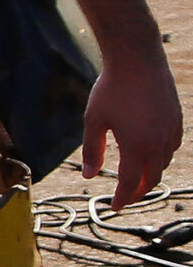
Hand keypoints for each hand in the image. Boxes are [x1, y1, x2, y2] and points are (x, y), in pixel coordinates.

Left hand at [81, 51, 180, 206]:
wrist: (138, 60)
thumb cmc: (111, 89)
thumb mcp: (94, 120)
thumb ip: (92, 151)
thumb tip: (90, 177)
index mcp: (136, 145)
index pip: (130, 182)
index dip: (122, 197)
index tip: (115, 206)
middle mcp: (158, 141)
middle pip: (151, 177)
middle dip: (138, 191)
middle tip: (125, 198)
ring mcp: (171, 130)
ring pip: (164, 163)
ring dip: (150, 174)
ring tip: (136, 178)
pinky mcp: (177, 119)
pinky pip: (173, 147)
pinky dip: (162, 158)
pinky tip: (152, 156)